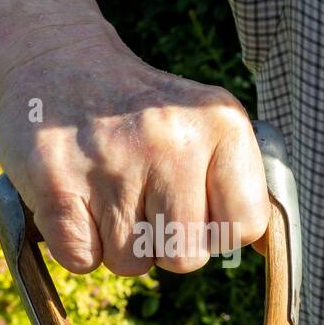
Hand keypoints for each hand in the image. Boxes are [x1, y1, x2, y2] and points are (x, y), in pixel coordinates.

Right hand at [0, 29, 268, 275]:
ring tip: (107, 189)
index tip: (193, 202)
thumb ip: (238, 184)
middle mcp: (172, 140)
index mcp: (221, 123)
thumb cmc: (141, 111)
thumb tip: (266, 254)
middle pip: (185, 258)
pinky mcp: (57, 183)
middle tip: (141, 196)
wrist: (57, 59)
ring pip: (130, 265)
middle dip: (163, 242)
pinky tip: (76, 197)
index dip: (216, 229)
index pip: (244, 227)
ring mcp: (113, 162)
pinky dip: (77, 243)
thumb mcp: (204, 123)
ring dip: (116, 242)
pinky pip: (82, 261)